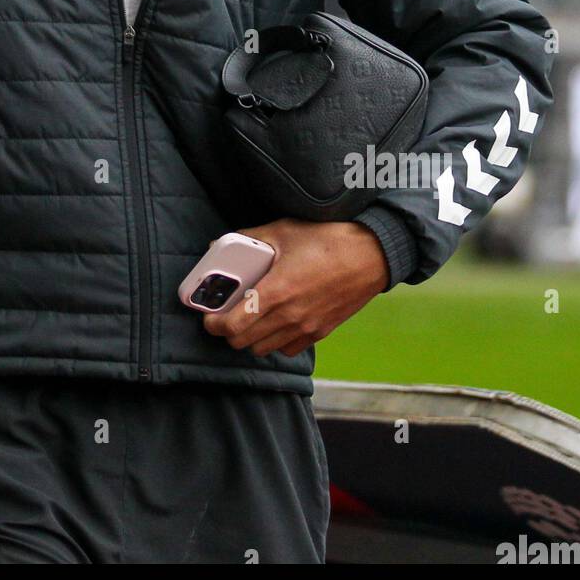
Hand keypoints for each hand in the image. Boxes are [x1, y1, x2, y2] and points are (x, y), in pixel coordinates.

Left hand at [202, 218, 388, 358]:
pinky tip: (275, 321)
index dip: (214, 324)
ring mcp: (306, 328)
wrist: (371, 255)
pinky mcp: (320, 332)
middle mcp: (290, 316)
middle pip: (243, 343)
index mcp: (277, 292)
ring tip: (249, 318)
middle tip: (226, 315)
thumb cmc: (327, 240)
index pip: (233, 326)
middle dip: (228, 332)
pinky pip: (287, 349)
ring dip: (250, 338)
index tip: (209, 317)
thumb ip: (249, 239)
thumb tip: (218, 244)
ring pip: (263, 349)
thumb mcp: (283, 231)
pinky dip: (274, 341)